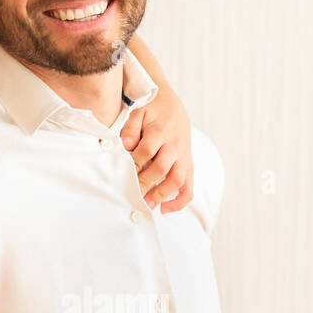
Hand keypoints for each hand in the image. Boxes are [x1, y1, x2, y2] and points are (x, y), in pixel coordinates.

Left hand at [120, 82, 193, 212]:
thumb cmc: (151, 109)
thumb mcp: (138, 112)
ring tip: (147, 205)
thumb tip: (126, 146)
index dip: (134, 163)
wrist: (172, 103)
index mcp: (161, 130)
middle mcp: (176, 145)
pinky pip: (189, 186)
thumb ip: (130, 128)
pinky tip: (165, 209)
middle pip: (162, 168)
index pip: (147, 150)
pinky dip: (179, 200)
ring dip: (162, 194)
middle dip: (145, 183)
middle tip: (131, 195)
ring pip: (178, 179)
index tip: (122, 172)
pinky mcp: (188, 164)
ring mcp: (184, 155)